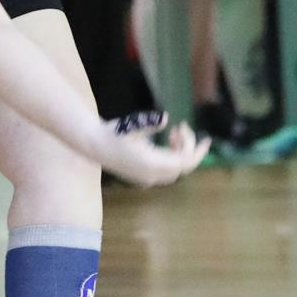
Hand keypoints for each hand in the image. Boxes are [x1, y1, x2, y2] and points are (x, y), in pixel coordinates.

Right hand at [93, 113, 209, 187]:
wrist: (93, 145)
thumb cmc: (112, 133)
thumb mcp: (131, 125)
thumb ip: (150, 124)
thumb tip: (165, 118)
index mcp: (151, 164)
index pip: (184, 162)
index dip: (196, 150)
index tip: (203, 137)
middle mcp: (152, 175)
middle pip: (182, 168)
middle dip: (189, 149)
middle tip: (184, 128)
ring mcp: (148, 177)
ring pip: (176, 170)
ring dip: (180, 153)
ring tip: (174, 133)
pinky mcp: (144, 175)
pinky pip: (167, 170)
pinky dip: (173, 157)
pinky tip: (167, 142)